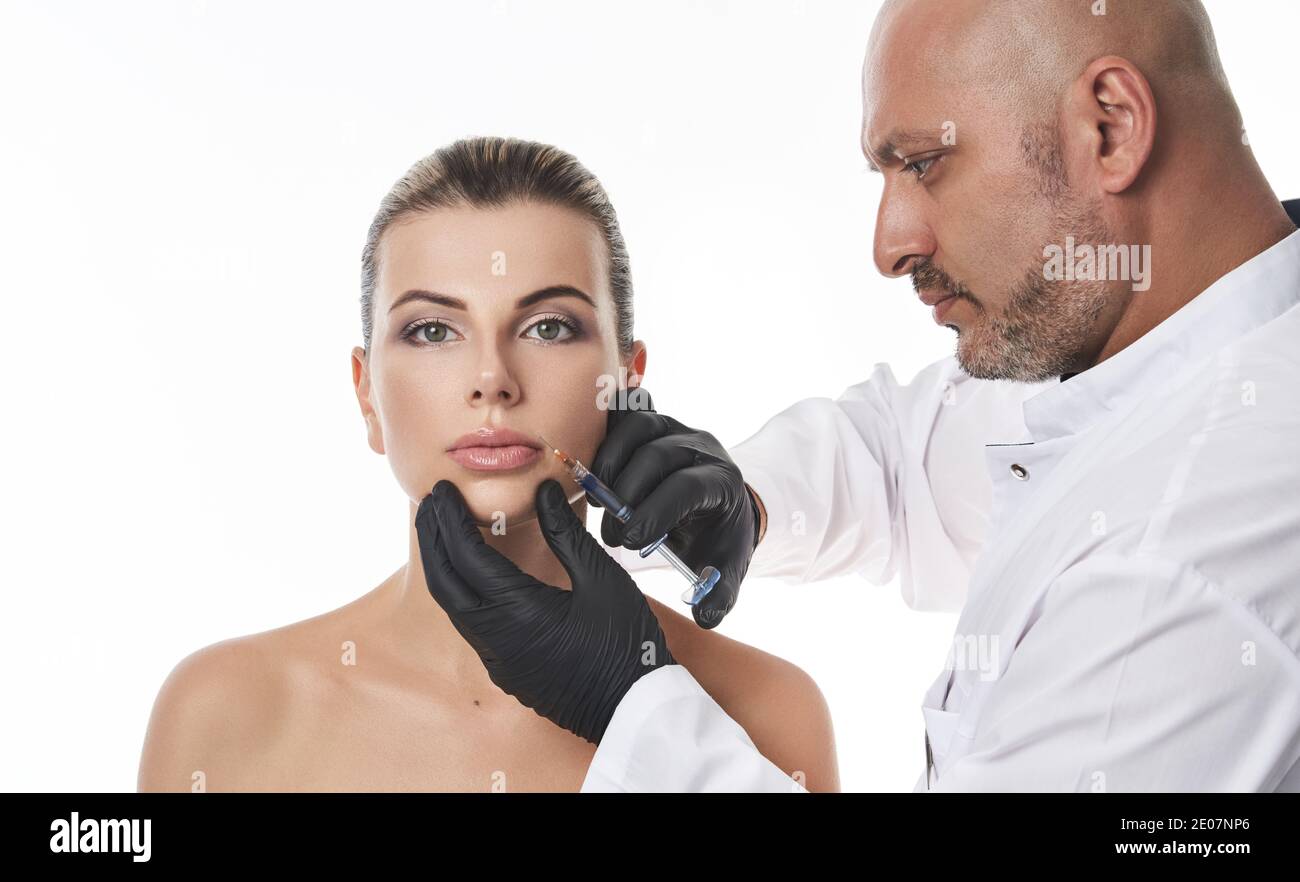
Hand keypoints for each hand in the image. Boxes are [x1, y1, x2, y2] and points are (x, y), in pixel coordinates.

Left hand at [416, 478, 675, 743]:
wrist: (635, 711)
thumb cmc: (627, 647)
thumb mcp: (602, 580)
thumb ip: (567, 535)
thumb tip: (544, 492)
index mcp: (517, 612)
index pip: (465, 556)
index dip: (450, 519)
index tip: (442, 490)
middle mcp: (496, 638)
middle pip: (444, 581)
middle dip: (433, 538)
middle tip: (432, 503)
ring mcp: (498, 660)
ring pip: (453, 606)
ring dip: (444, 566)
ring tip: (446, 530)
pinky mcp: (506, 671)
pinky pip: (470, 625)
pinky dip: (461, 590)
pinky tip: (474, 573)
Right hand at [589, 388, 760, 629]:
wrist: (720, 505)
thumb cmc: (717, 538)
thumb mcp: (725, 569)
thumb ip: (719, 594)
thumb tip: (704, 614)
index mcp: (722, 482)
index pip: (687, 486)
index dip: (655, 510)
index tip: (630, 540)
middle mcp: (700, 447)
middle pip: (658, 455)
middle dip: (627, 494)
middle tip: (610, 532)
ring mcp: (674, 429)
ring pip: (639, 426)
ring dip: (610, 461)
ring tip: (596, 500)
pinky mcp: (650, 422)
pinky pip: (624, 412)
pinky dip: (603, 433)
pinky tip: (588, 465)